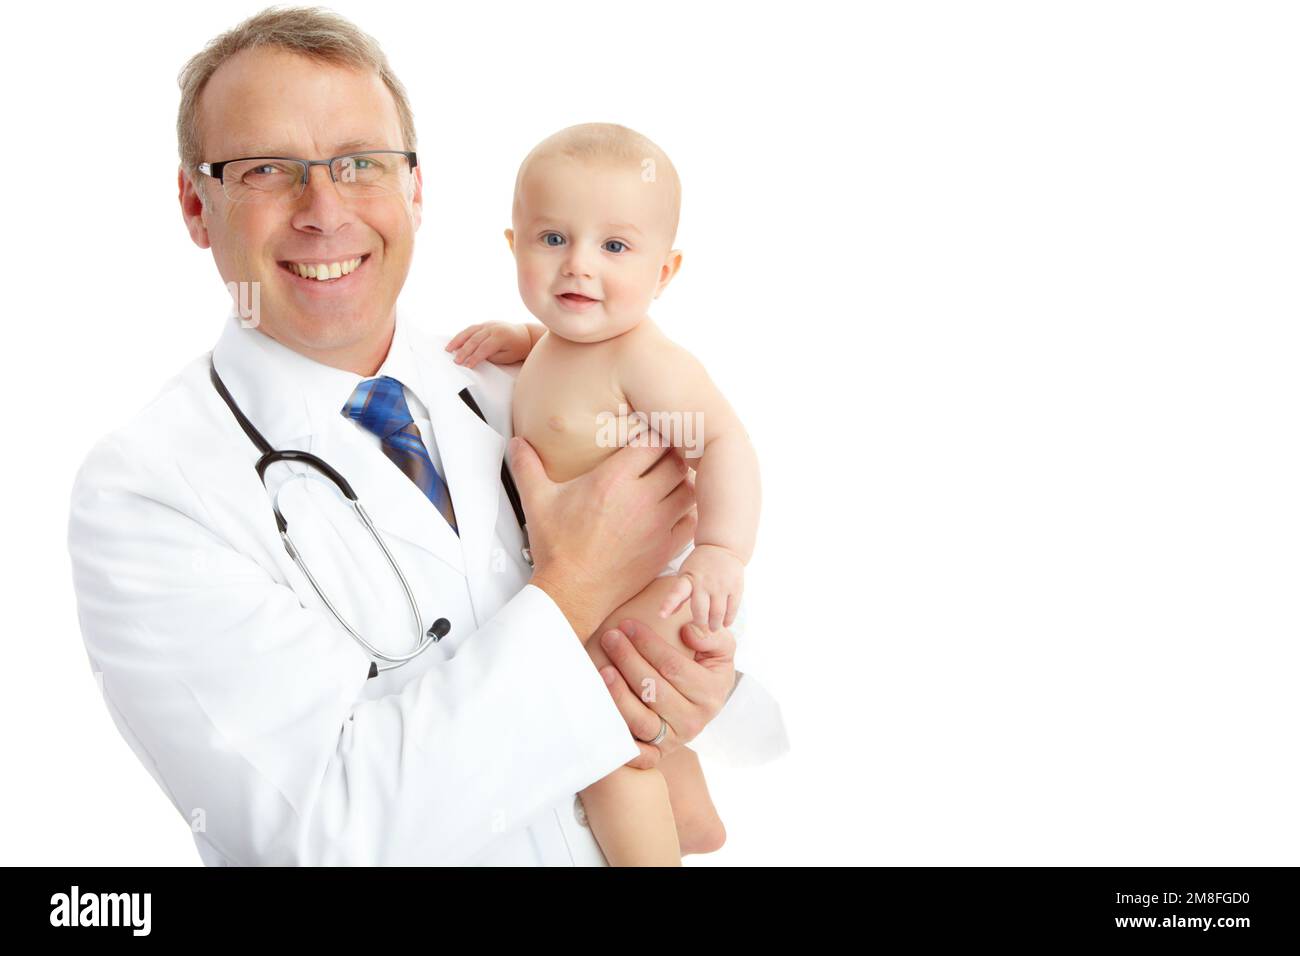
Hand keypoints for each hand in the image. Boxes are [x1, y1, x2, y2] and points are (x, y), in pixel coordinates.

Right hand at [445, 322, 533, 366]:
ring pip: (469, 332)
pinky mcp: (484, 324)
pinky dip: (461, 335)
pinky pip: (470, 329)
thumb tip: (476, 358)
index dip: (475, 358)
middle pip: (474, 340)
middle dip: (464, 351)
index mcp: (501, 336)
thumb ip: (492, 356)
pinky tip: (454, 342)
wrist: (525, 335)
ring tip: (448, 349)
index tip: (467, 366)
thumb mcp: (507, 356)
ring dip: (458, 341)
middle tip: (456, 361)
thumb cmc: (517, 348)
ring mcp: (488, 324)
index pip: (484, 348)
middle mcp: (493, 328)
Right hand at [510, 434, 697, 638]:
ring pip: (689, 490)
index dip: (654, 435)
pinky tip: (673, 511)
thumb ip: (527, 466)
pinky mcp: (666, 548)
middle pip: (676, 462)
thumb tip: (518, 443)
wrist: (573, 593)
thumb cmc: (558, 549)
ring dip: (682, 483)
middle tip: (662, 456)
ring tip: (669, 482)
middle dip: (671, 455)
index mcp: (613, 481)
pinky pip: (691, 521)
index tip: (647, 437)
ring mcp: (658, 525)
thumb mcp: (537, 502)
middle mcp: (641, 500)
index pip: (652, 442)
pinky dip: (687, 512)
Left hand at [592, 617, 737, 769]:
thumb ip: (709, 636)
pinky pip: (640, 755)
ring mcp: (675, 739)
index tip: (628, 625)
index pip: (673, 667)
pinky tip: (606, 722)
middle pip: (654, 691)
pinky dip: (624, 746)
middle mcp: (694, 720)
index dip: (648, 645)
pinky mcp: (659, 754)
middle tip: (610, 638)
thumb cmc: (704, 665)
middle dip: (628, 661)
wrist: (701, 701)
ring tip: (603, 670)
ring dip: (620, 696)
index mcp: (711, 692)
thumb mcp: (719, 647)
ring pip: (642, 721)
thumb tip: (687, 632)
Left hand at [658, 544, 744, 632]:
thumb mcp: (685, 575)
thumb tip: (666, 615)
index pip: (677, 592)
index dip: (669, 604)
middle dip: (701, 623)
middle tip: (702, 626)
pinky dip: (728, 619)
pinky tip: (725, 622)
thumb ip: (678, 595)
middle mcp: (704, 582)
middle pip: (701, 612)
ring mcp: (721, 585)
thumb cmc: (699, 566)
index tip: (661, 615)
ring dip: (715, 624)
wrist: (722, 546)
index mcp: (688, 578)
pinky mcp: (736, 587)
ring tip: (713, 627)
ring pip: (718, 613)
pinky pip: (732, 608)